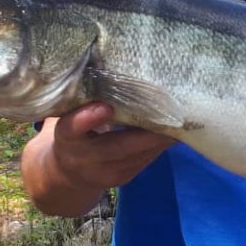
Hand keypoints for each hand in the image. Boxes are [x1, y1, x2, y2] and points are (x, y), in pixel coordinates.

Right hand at [23, 102, 176, 216]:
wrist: (66, 173)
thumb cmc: (74, 131)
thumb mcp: (69, 116)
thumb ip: (84, 101)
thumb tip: (110, 66)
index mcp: (65, 137)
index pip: (72, 128)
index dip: (88, 118)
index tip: (105, 106)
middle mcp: (81, 158)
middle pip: (115, 147)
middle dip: (145, 133)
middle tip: (168, 115)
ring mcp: (102, 173)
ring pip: (135, 156)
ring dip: (158, 140)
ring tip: (179, 121)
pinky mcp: (121, 179)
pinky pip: (143, 161)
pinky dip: (158, 146)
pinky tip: (174, 132)